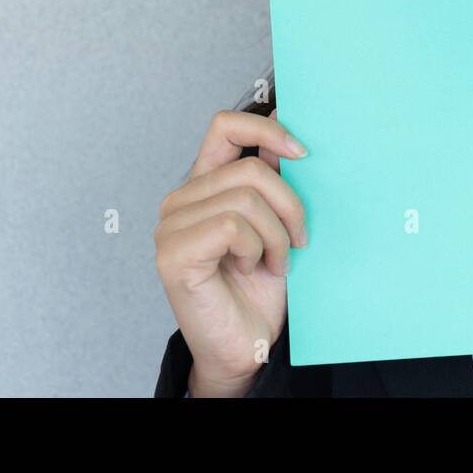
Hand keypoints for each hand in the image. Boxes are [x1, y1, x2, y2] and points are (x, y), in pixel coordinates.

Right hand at [154, 107, 307, 395]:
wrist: (248, 347)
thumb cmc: (260, 289)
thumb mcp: (276, 224)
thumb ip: (273, 182)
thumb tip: (291, 138)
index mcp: (203, 185)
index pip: (225, 126)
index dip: (266, 128)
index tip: (302, 152)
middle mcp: (180, 200)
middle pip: (250, 169)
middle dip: (289, 205)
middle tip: (300, 239)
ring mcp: (170, 226)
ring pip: (246, 198)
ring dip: (276, 235)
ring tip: (274, 262)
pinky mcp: (173, 254)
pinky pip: (231, 227)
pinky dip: (256, 249)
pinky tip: (254, 269)